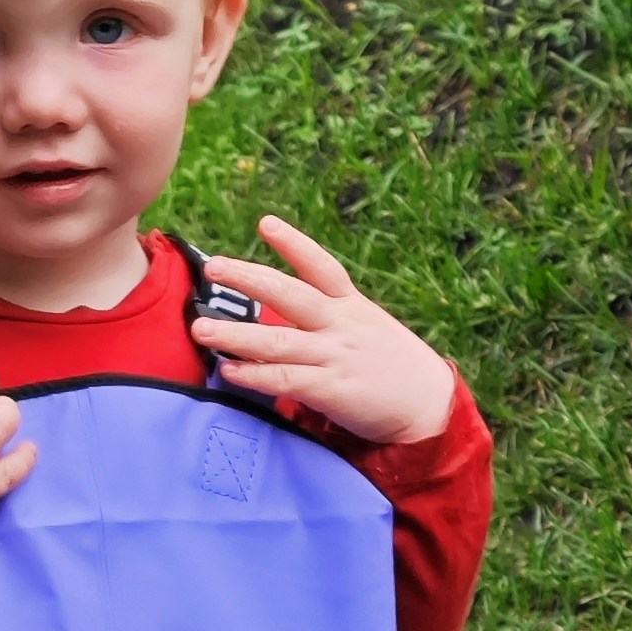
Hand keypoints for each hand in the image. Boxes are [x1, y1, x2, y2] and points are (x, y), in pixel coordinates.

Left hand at [190, 216, 458, 447]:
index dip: (294, 244)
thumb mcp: (369, 331)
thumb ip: (330, 323)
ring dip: (236, 334)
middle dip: (250, 278)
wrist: (430, 407)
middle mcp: (341, 325)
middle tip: (214, 267)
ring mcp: (335, 356)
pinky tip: (229, 370)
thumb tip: (283, 321)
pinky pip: (285, 380)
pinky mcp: (332, 390)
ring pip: (278, 341)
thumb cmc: (395, 369)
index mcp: (352, 307)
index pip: (321, 267)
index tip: (266, 223)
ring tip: (201, 328)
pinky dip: (255, 375)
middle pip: (290, 295)